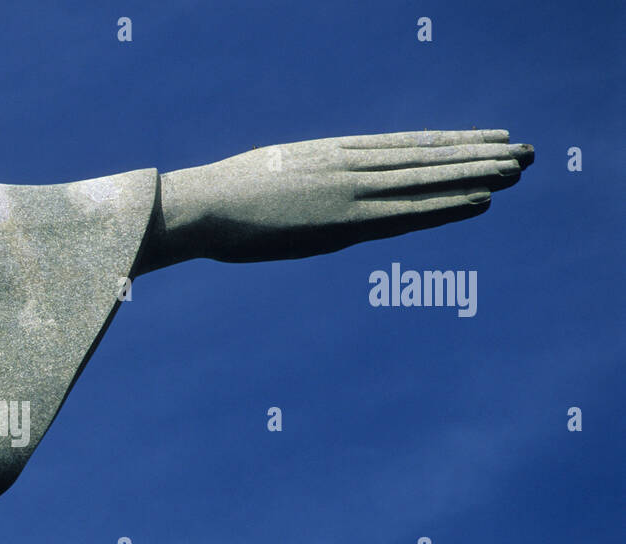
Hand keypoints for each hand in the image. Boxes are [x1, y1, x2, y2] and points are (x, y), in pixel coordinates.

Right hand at [138, 130, 533, 268]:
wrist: (201, 207)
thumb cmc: (221, 202)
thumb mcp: (267, 181)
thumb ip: (299, 186)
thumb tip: (306, 201)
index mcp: (331, 154)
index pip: (405, 146)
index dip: (450, 143)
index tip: (487, 139)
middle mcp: (348, 166)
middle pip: (427, 158)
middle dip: (479, 155)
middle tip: (527, 153)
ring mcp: (349, 191)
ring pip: (427, 179)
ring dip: (477, 175)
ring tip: (521, 169)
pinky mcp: (345, 220)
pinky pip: (408, 211)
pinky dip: (448, 204)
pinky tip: (483, 200)